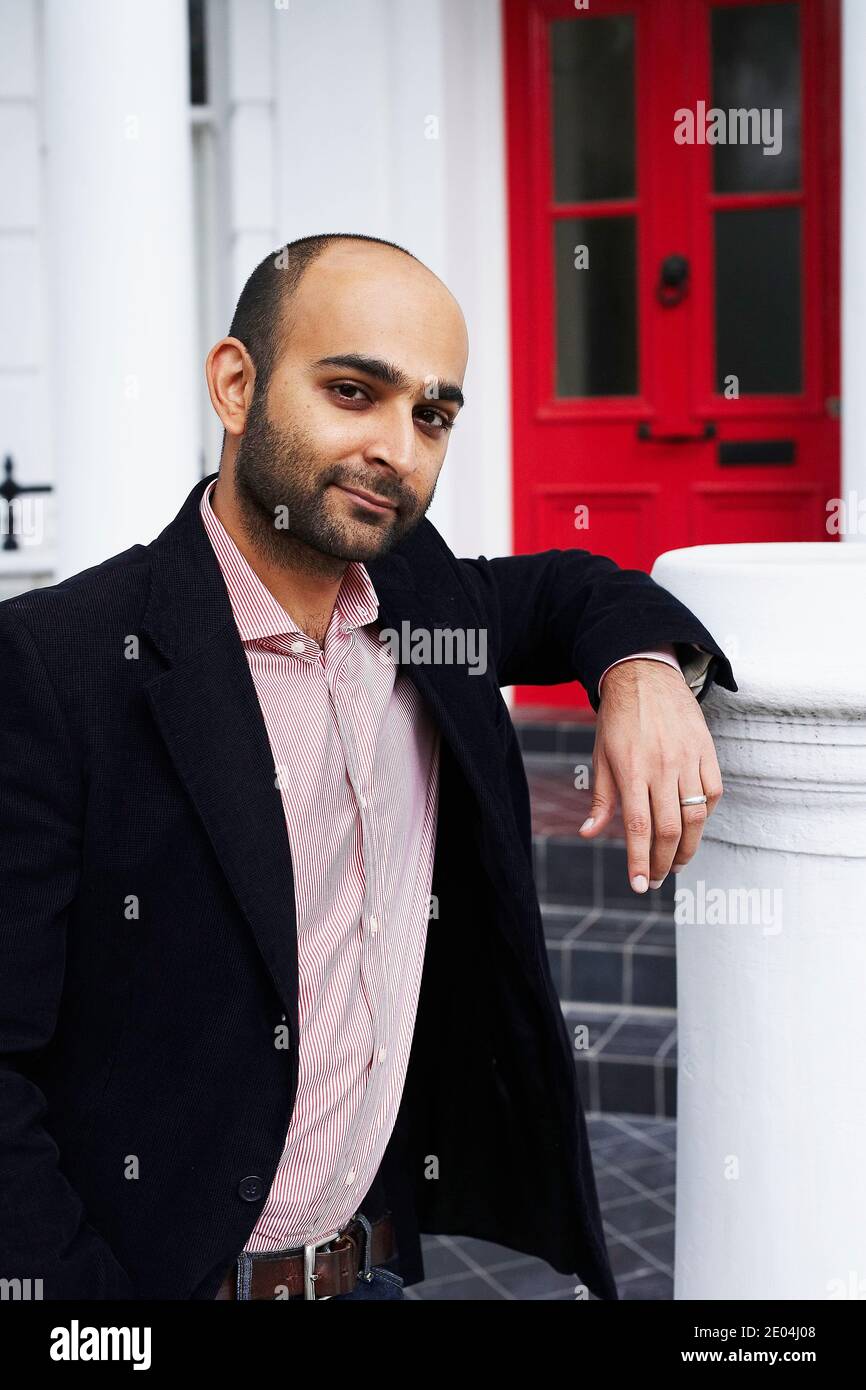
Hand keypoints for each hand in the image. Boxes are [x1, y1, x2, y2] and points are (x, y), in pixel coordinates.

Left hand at [578, 658, 722, 892]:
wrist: (645, 675)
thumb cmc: (618, 719)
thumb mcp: (601, 756)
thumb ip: (601, 798)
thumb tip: (589, 834)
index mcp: (632, 770)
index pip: (639, 828)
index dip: (641, 861)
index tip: (640, 885)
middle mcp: (662, 767)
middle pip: (670, 830)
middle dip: (664, 863)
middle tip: (656, 878)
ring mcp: (688, 759)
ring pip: (696, 817)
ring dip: (688, 847)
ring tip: (675, 862)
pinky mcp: (707, 751)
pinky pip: (713, 793)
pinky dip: (705, 815)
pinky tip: (693, 826)